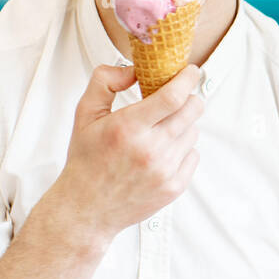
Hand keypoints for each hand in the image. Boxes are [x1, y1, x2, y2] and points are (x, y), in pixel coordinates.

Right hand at [52, 63, 203, 242]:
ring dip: (182, 125)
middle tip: (177, 98)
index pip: (173, 96)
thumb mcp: (85, 114)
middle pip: (192, 110)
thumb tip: (134, 69)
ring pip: (193, 132)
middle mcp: (150, 150)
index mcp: (128, 128)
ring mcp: (165, 171)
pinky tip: (161, 153)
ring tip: (159, 132)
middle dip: (189, 98)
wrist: (86, 209)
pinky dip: (182, 149)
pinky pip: (193, 155)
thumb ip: (105, 81)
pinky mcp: (174, 187)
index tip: (191, 71)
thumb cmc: (86, 159)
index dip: (187, 79)